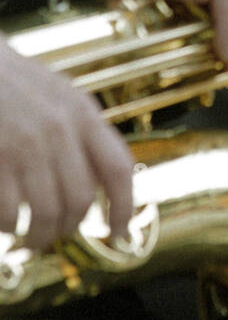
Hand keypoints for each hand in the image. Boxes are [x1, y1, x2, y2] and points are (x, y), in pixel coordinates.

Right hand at [0, 39, 132, 248]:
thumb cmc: (11, 81)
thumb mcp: (58, 94)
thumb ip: (81, 130)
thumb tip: (101, 181)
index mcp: (81, 112)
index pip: (118, 168)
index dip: (124, 207)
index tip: (120, 231)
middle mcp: (59, 128)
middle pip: (80, 199)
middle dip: (70, 226)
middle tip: (57, 233)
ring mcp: (26, 143)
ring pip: (47, 212)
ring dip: (39, 235)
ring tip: (29, 238)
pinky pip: (11, 210)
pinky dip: (8, 224)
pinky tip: (6, 220)